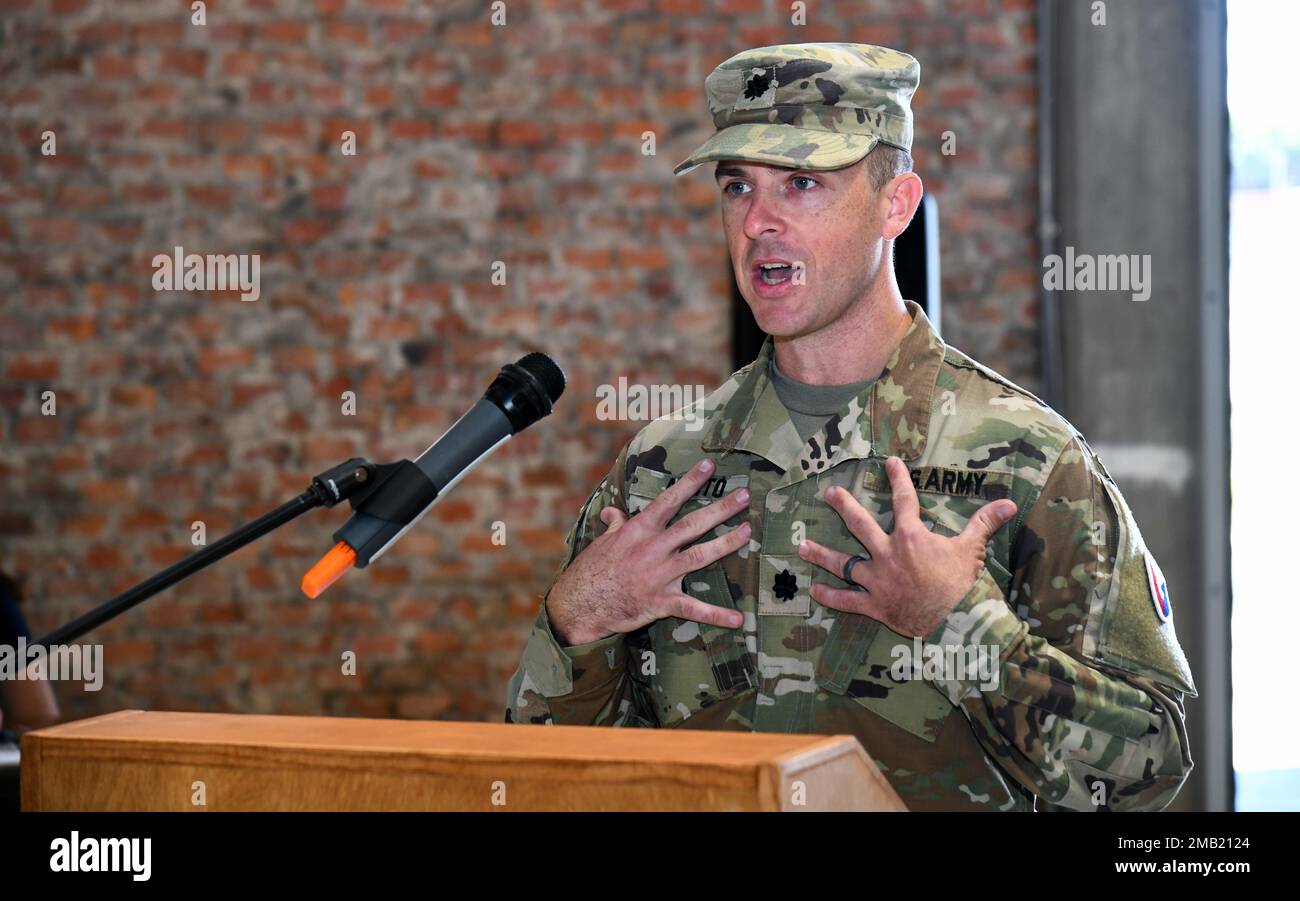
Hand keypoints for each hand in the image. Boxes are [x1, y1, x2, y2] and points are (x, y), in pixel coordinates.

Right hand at [547, 458, 750, 645]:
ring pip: (701, 556)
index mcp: (640, 530)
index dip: (690, 482)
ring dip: (727, 544)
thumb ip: (615, 525)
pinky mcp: (662, 602)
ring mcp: (660, 575)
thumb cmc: (591, 570)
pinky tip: (738, 618)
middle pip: (693, 524)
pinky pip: (694, 608)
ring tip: (748, 532)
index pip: (669, 500)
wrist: (581, 603)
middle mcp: (654, 548)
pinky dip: (717, 615)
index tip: (709, 465)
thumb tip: (612, 511)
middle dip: (721, 509)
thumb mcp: (603, 541)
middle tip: (744, 496)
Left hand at [797, 456, 1015, 637]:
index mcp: (911, 536)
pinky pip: (847, 600)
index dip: (898, 479)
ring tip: (802, 546)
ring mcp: (878, 580)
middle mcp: (887, 554)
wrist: (955, 622)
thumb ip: (984, 522)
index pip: (904, 501)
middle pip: (860, 525)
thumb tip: (1009, 502)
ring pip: (844, 563)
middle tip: (829, 492)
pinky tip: (814, 590)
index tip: (890, 462)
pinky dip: (830, 596)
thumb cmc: (963, 584)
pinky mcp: (874, 605)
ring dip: (822, 554)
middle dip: (844, 506)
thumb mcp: (972, 549)